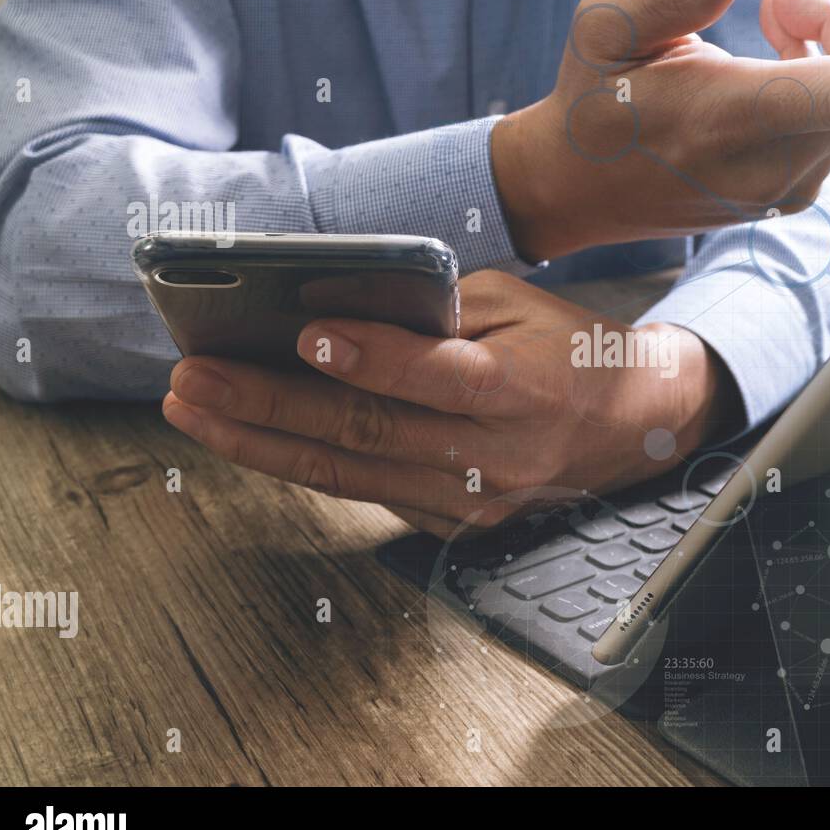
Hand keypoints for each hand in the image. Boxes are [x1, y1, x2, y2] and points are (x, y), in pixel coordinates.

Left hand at [161, 271, 734, 538]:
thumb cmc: (569, 349)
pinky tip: (254, 436)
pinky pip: (371, 492)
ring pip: (353, 476)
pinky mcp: (459, 523)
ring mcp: (476, 500)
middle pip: (370, 434)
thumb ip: (432, 309)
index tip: (301, 335)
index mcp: (521, 390)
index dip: (368, 358)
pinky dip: (307, 464)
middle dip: (271, 406)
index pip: (436, 378)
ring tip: (198, 412)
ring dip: (264, 444)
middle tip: (196, 379)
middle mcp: (497, 456)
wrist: (633, 425)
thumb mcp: (514, 305)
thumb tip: (332, 309)